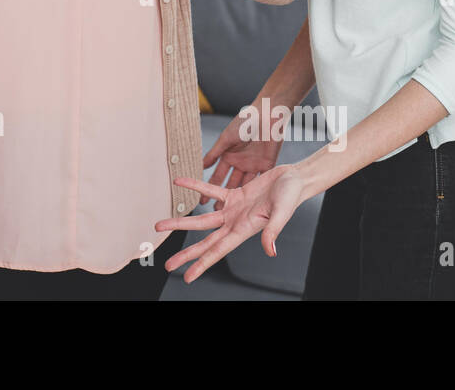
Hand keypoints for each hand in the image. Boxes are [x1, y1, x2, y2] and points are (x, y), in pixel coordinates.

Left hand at [156, 166, 307, 282]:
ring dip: (181, 221)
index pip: (218, 251)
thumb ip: (273, 231)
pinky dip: (194, 185)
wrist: (294, 178)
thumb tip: (270, 251)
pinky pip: (210, 190)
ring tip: (161, 225)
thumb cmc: (291, 196)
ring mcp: (233, 210)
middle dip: (186, 253)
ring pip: (201, 218)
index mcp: (244, 230)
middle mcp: (235, 223)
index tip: (187, 276)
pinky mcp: (234, 194)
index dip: (202, 264)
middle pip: (205, 241)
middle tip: (168, 263)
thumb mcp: (282, 213)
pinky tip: (179, 182)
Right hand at [199, 103, 284, 206]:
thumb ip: (215, 153)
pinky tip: (251, 202)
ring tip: (232, 211)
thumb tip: (201, 166)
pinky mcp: (267, 165)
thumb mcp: (226, 139)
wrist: (266, 116)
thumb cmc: (244, 122)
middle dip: (223, 197)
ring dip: (239, 198)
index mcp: (228, 154)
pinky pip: (260, 180)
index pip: (217, 175)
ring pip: (244, 185)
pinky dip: (256, 190)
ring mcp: (253, 164)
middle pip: (230, 184)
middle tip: (216, 212)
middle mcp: (240, 162)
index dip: (209, 187)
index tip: (202, 200)